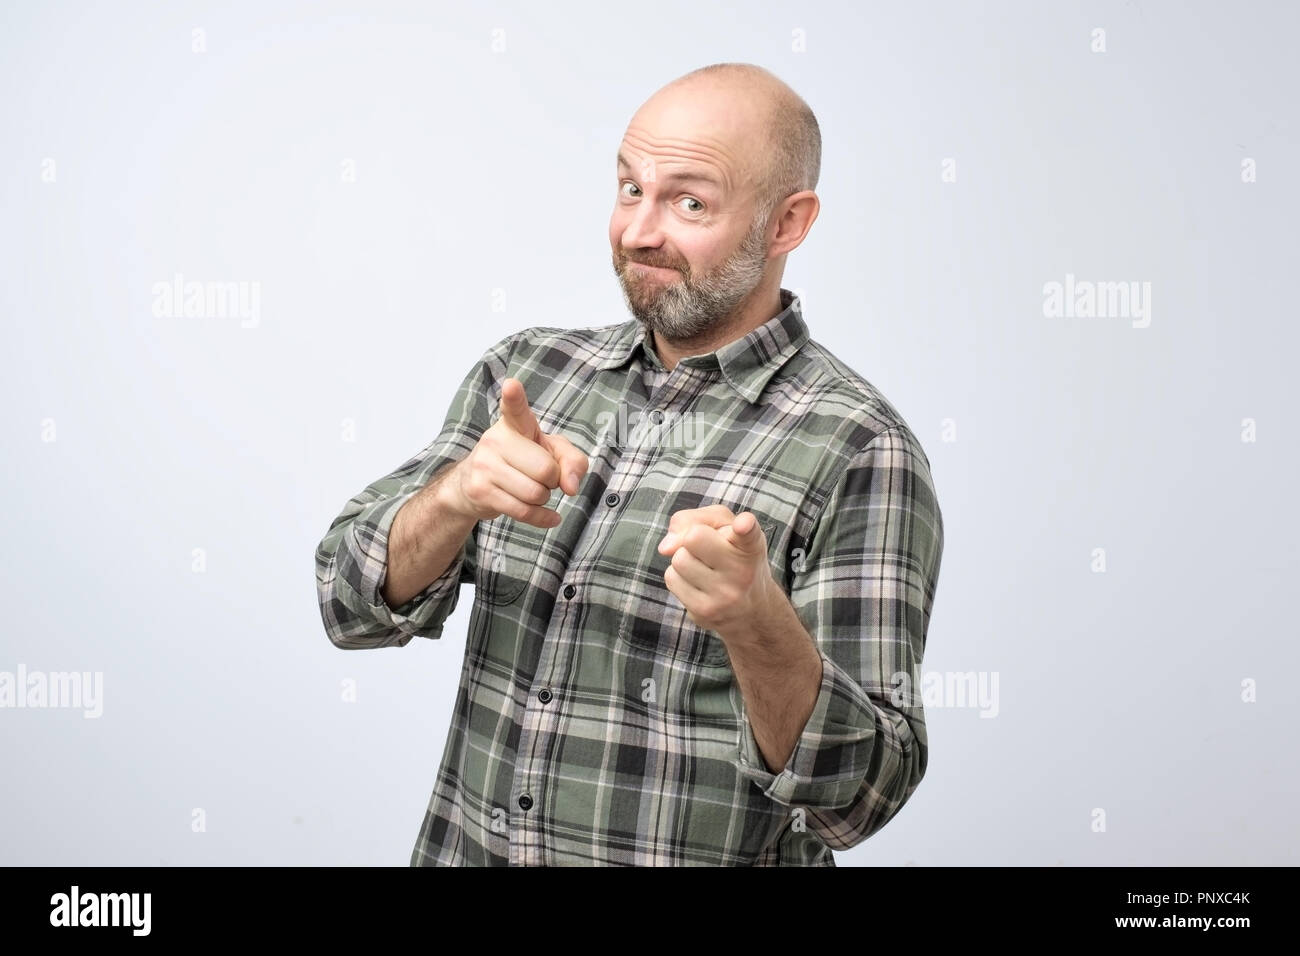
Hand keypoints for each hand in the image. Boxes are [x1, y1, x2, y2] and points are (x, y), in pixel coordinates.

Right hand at [443, 378, 588, 527]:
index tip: (512, 385)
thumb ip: (573, 461)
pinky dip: (543, 517)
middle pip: (545, 469)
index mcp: (514, 424)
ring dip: (544, 498)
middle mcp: (495, 439)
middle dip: (553, 480)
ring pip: (535, 494)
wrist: (473, 484)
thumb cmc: (521, 461)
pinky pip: (523, 512)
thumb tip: (571, 486)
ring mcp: (484, 466)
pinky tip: (549, 515)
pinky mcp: (480, 491)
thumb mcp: (551, 452)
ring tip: (532, 489)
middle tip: (541, 477)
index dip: (514, 396)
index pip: (515, 408)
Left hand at [656, 505, 776, 634]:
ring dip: (685, 558)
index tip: (742, 525)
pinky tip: (697, 583)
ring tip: (704, 567)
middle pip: (693, 537)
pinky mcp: (703, 612)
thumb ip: (694, 519)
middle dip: (692, 538)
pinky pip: (671, 579)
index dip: (744, 526)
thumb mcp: (724, 526)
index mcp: (751, 546)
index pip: (748, 533)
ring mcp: (723, 595)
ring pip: (679, 559)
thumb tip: (665, 547)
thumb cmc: (732, 555)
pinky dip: (679, 576)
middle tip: (707, 549)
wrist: (750, 609)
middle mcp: (742, 571)